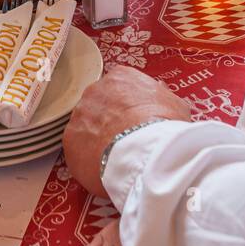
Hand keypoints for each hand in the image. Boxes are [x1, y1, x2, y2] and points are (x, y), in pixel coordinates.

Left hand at [63, 66, 193, 196]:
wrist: (143, 150)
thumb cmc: (162, 126)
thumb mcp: (175, 105)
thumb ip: (162, 96)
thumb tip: (160, 92)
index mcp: (120, 77)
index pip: (119, 88)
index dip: (127, 107)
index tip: (133, 120)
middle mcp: (95, 90)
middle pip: (99, 106)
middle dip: (109, 121)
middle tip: (124, 140)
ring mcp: (80, 114)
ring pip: (86, 126)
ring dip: (96, 139)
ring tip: (115, 157)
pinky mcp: (69, 139)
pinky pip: (77, 148)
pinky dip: (88, 158)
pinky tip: (103, 167)